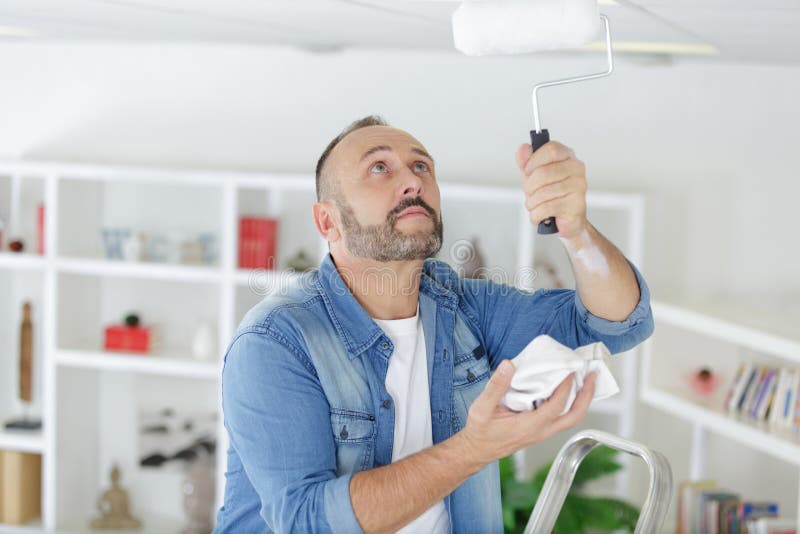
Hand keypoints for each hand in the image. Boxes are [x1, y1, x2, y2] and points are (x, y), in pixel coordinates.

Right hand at [458, 359, 596, 466]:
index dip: (566, 387)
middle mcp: (541, 431)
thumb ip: (496, 386)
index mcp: (529, 426)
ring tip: (585, 379)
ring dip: (581, 399)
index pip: (556, 406)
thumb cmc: (480, 432)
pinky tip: (566, 389)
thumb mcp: (482, 407)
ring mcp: (543, 432)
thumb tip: (508, 366)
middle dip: (587, 395)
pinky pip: (562, 417)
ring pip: (571, 418)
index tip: (569, 370)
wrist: (478, 450)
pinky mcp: (541, 430)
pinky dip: (570, 402)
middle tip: (592, 375)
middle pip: (575, 416)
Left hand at [515, 141, 587, 239]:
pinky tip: (540, 215)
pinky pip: (547, 208)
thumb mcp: (533, 176)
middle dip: (529, 186)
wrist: (567, 220)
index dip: (534, 161)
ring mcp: (578, 186)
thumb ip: (526, 162)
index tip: (527, 171)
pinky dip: (536, 214)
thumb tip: (523, 148)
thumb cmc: (551, 195)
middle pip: (544, 172)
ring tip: (535, 205)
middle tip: (530, 193)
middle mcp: (576, 168)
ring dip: (532, 203)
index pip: (551, 149)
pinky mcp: (576, 205)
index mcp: (567, 156)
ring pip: (543, 192)